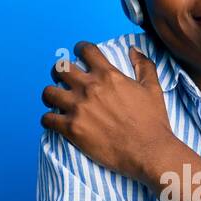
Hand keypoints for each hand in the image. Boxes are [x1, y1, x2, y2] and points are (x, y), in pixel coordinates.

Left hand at [41, 42, 175, 180]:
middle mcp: (90, 88)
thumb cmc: (153, 121)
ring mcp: (79, 109)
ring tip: (55, 100)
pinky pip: (47, 119)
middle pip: (61, 68)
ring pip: (48, 92)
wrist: (149, 151)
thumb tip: (133, 50)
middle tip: (63, 79)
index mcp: (108, 75)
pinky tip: (54, 121)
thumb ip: (143, 65)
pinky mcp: (72, 130)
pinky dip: (48, 119)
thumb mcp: (153, 88)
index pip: (85, 50)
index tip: (78, 54)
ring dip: (50, 95)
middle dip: (59, 71)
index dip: (80, 49)